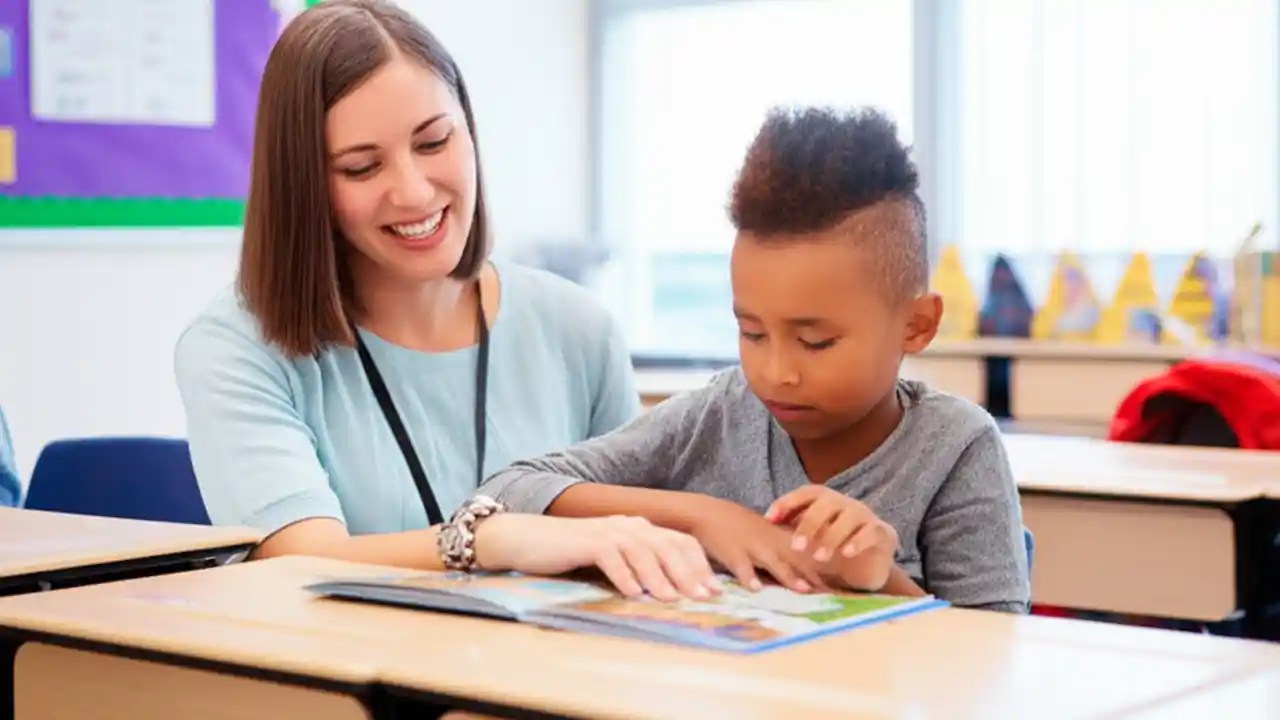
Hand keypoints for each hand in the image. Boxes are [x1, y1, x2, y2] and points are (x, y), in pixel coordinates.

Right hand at [473, 513, 720, 601]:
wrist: (529, 538)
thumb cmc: (572, 552)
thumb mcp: (614, 556)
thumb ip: (640, 566)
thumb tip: (671, 590)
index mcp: (639, 527)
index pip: (679, 542)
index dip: (699, 565)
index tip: (714, 590)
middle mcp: (628, 525)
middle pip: (667, 546)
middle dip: (687, 573)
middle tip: (702, 597)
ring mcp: (606, 532)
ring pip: (642, 552)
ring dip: (658, 577)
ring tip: (670, 600)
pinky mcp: (585, 542)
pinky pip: (609, 557)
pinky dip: (622, 575)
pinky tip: (632, 594)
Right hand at [686, 497, 829, 593]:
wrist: (708, 512)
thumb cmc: (735, 525)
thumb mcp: (761, 533)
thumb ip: (779, 548)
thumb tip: (798, 567)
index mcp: (777, 538)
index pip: (804, 555)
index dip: (820, 570)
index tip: (837, 587)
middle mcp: (769, 543)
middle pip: (795, 561)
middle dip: (813, 577)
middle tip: (830, 594)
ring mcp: (751, 548)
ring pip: (773, 563)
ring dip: (789, 576)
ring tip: (803, 590)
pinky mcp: (732, 553)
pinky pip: (742, 567)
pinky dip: (749, 577)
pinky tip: (756, 589)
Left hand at [766, 486, 897, 590]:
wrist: (871, 559)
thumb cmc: (833, 546)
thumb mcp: (810, 539)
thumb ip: (791, 531)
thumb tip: (760, 528)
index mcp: (825, 500)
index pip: (805, 493)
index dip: (786, 502)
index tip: (768, 519)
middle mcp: (844, 503)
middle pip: (826, 503)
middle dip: (809, 523)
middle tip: (796, 546)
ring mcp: (864, 515)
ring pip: (848, 518)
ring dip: (831, 537)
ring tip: (818, 557)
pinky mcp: (881, 532)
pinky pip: (869, 531)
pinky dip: (857, 541)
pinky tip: (846, 553)